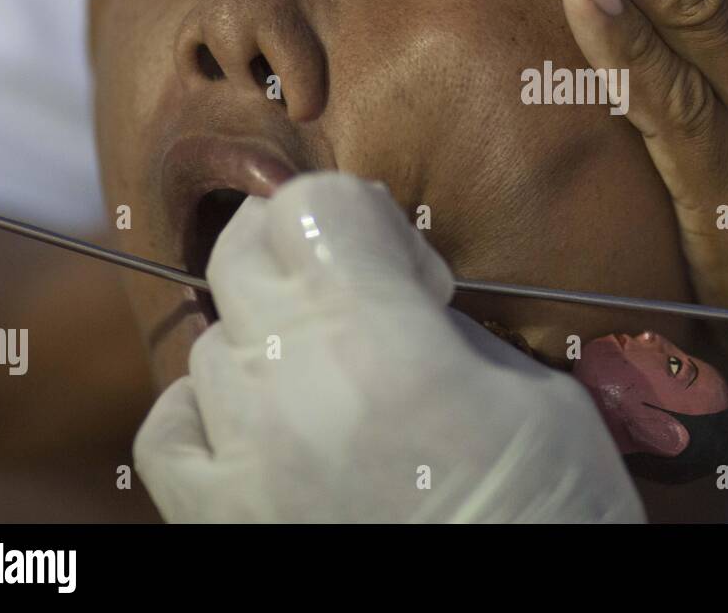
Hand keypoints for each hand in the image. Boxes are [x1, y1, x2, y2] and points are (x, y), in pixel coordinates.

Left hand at [133, 172, 643, 522]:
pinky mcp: (221, 524)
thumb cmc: (556, 512)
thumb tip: (397, 298)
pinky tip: (262, 426)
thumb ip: (444, 326)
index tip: (412, 270)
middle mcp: (290, 389)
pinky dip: (209, 413)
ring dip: (271, 340)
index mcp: (380, 341)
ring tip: (336, 383)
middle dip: (307, 255)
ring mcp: (242, 463)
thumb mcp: (536, 393)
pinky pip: (172, 432)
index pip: (309, 203)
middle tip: (370, 301)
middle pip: (242, 253)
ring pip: (213, 341)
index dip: (366, 217)